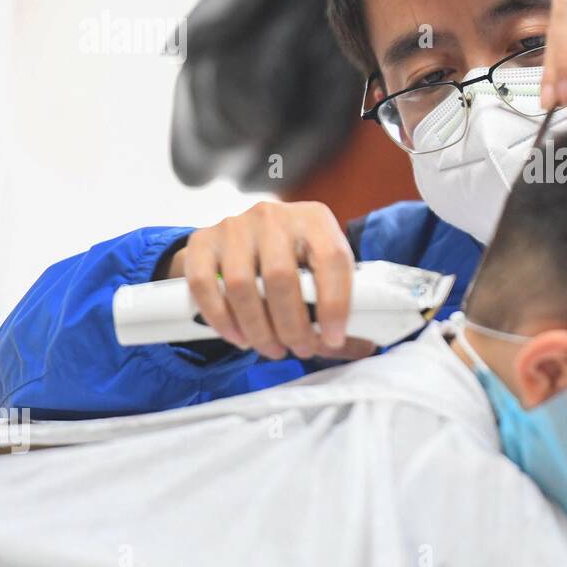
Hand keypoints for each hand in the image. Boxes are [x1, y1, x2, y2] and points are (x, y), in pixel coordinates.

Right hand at [167, 200, 369, 360]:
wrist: (247, 238)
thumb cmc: (295, 261)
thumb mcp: (322, 273)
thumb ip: (339, 310)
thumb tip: (364, 347)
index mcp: (315, 219)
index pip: (331, 259)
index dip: (335, 304)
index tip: (333, 338)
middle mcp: (274, 216)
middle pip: (281, 277)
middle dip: (292, 325)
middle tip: (299, 350)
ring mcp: (234, 226)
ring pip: (241, 285)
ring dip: (257, 328)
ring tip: (272, 349)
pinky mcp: (202, 241)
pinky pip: (205, 285)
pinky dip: (221, 319)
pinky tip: (239, 338)